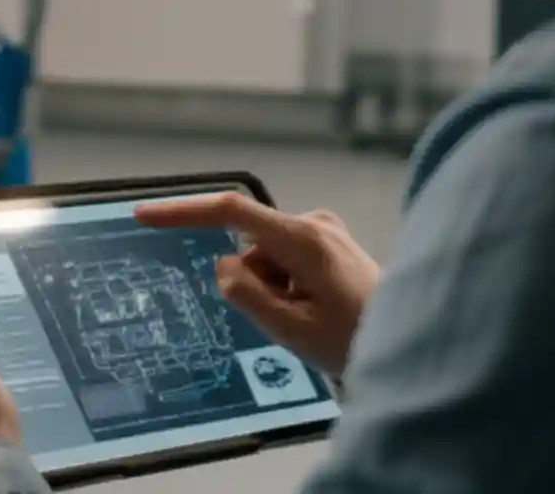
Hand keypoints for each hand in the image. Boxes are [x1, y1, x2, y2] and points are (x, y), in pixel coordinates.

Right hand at [136, 193, 379, 374]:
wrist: (409, 341)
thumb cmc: (354, 339)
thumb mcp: (290, 330)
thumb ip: (247, 295)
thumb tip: (223, 266)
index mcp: (304, 239)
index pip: (230, 213)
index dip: (183, 213)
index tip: (145, 215)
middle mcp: (314, 222)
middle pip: (248, 249)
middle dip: (254, 285)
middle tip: (290, 322)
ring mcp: (323, 228)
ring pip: (264, 259)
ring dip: (272, 289)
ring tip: (311, 318)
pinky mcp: (327, 238)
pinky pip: (283, 259)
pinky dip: (286, 285)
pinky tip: (318, 306)